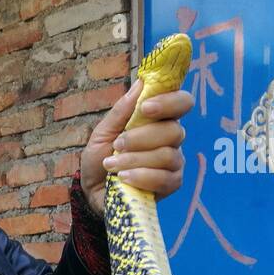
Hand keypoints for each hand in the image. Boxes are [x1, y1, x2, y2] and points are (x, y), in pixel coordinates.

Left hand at [78, 76, 192, 216]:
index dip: (169, 102)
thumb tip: (141, 83)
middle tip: (117, 144)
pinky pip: (166, 179)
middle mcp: (171, 140)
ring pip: (167, 155)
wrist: (91, 191)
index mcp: (158, 120)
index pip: (181, 102)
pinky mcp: (171, 184)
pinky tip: (123, 178)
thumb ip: (121, 111)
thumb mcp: (102, 133)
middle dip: (141, 137)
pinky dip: (141, 177)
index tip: (145, 107)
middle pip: (175, 130)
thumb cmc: (100, 159)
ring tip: (112, 165)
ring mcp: (174, 163)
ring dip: (134, 159)